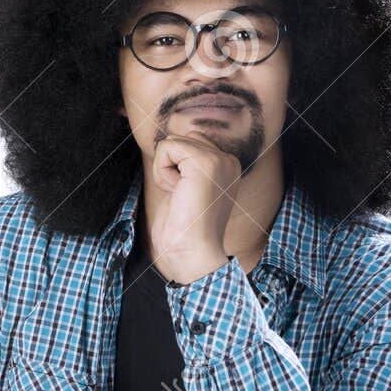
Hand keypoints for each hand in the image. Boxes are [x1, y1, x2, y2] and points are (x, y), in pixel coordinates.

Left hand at [148, 132, 237, 283]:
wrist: (192, 252)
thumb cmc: (184, 228)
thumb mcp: (187, 189)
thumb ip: (185, 166)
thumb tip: (168, 143)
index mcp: (227, 167)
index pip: (190, 143)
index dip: (176, 168)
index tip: (185, 195)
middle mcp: (228, 161)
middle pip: (181, 139)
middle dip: (170, 166)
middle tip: (182, 195)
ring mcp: (219, 160)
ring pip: (172, 142)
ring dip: (164, 169)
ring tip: (180, 194)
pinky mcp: (205, 162)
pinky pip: (166, 148)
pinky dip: (162, 171)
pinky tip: (176, 192)